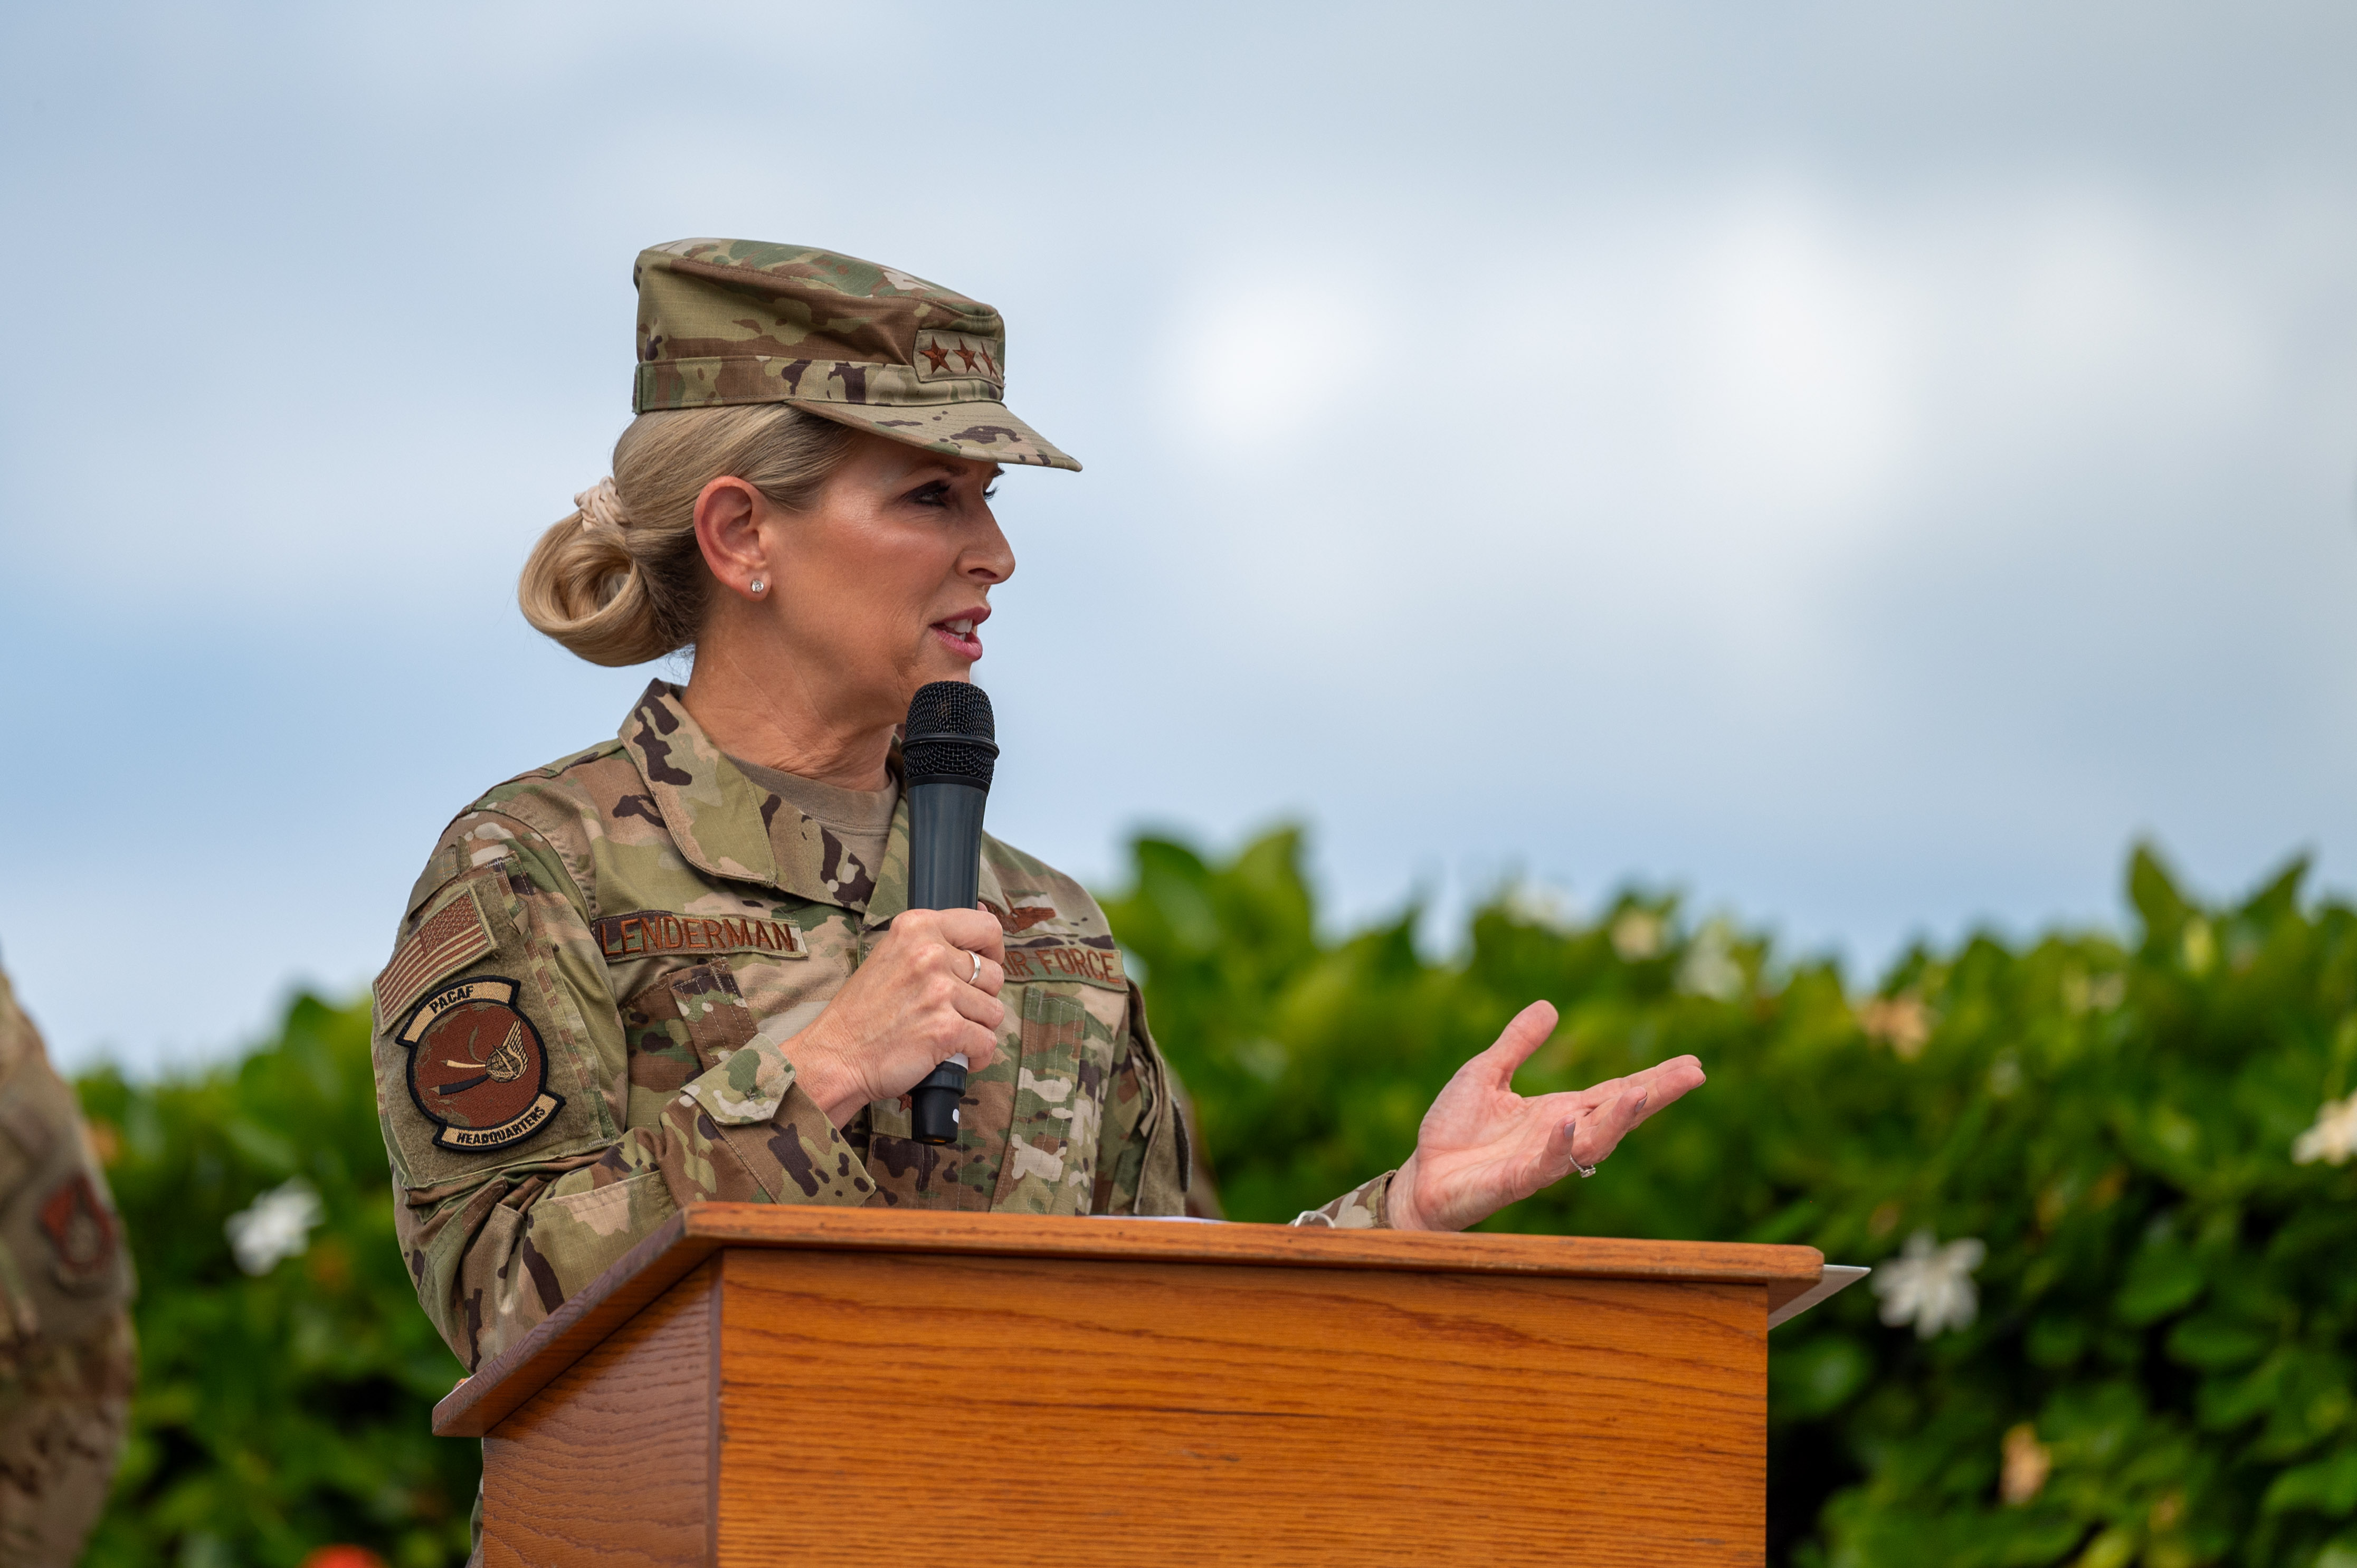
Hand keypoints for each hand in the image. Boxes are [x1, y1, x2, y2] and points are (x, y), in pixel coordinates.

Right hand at [781, 907, 1005, 1125]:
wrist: (835, 1055)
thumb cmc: (862, 1010)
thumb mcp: (893, 954)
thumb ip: (935, 938)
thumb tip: (983, 909)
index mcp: (917, 927)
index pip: (986, 927)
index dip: (992, 951)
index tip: (983, 965)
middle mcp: (930, 954)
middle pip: (994, 974)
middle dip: (981, 997)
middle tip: (950, 1010)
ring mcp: (939, 992)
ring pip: (994, 1011)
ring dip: (976, 1027)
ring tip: (945, 1033)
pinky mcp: (946, 1029)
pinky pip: (988, 1043)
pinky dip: (976, 1056)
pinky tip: (953, 1055)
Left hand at [1386, 1001, 1704, 1231]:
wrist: (1421, 1176)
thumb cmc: (1454, 1131)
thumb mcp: (1485, 1073)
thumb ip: (1517, 1043)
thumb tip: (1549, 1006)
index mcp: (1559, 1112)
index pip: (1614, 1093)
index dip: (1653, 1080)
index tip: (1692, 1064)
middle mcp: (1560, 1136)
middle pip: (1618, 1114)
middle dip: (1655, 1094)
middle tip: (1693, 1073)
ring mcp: (1542, 1160)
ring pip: (1592, 1141)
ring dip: (1617, 1118)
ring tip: (1640, 1091)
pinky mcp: (1515, 1179)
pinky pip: (1545, 1164)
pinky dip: (1560, 1145)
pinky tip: (1571, 1123)